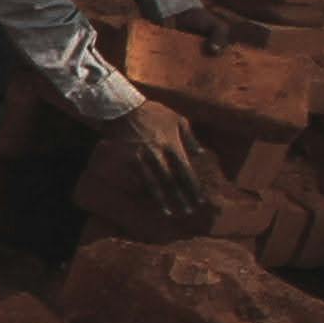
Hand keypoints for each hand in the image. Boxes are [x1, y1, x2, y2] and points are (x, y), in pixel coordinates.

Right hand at [119, 97, 223, 221]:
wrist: (123, 109)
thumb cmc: (152, 112)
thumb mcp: (177, 118)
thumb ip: (189, 136)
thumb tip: (200, 153)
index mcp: (172, 144)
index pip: (185, 171)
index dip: (192, 188)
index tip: (199, 201)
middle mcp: (159, 154)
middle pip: (172, 181)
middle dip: (181, 198)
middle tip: (188, 212)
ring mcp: (142, 158)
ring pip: (154, 184)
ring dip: (163, 200)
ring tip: (169, 213)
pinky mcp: (129, 160)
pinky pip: (139, 179)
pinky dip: (146, 191)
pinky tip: (151, 201)